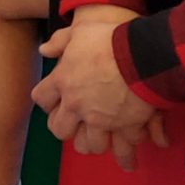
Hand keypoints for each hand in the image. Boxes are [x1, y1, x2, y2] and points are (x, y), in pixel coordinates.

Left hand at [32, 7, 167, 169]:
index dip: (46, 101)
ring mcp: (101, 119)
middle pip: (60, 130)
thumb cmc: (110, 39)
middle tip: (74, 124)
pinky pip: (124, 146)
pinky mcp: (126, 126)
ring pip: (91, 145)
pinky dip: (128, 150)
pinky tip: (130, 153)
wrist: (143, 53)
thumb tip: (44, 50)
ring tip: (102, 138)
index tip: (53, 100)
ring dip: (95, 142)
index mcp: (63, 81)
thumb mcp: (80, 31)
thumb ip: (59, 41)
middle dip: (66, 129)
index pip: (41, 98)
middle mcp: (77, 105)